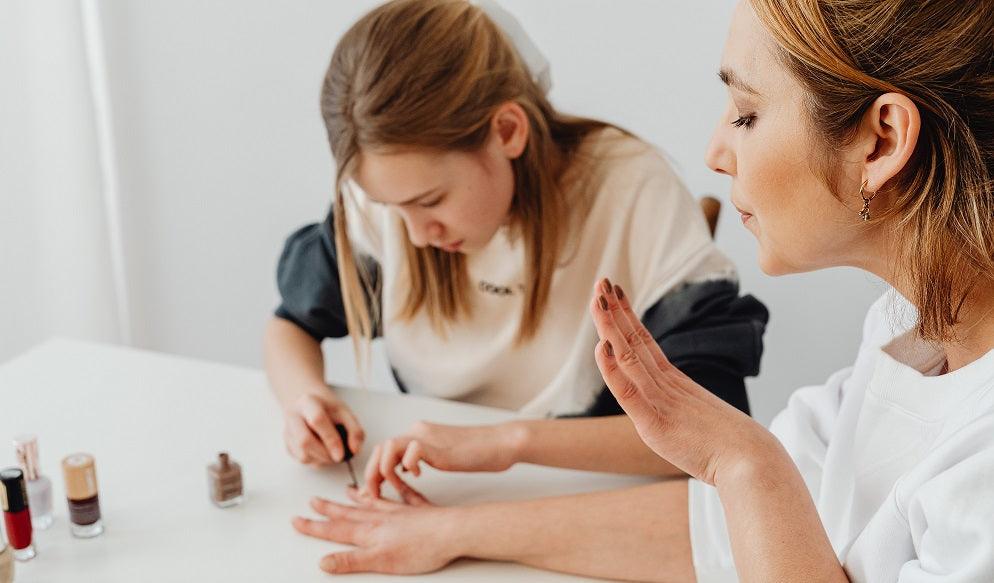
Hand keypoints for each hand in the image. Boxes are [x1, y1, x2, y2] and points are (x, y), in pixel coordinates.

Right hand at [282, 390, 364, 464]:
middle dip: (325, 454)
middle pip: (305, 441)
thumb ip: (355, 431)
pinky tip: (322, 452)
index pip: (317, 420)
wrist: (309, 405)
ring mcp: (288, 432)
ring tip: (332, 452)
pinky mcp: (287, 445)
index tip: (341, 454)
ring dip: (321, 460)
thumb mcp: (346, 413)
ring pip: (303, 455)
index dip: (331, 440)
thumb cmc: (328, 409)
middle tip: (339, 456)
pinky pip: (302, 460)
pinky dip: (316, 461)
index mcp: (308, 402)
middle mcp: (293, 416)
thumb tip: (355, 450)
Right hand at [292, 485, 460, 574]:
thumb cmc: (420, 548)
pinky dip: (397, 488)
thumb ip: (351, 560)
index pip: (336, 530)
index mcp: (370, 532)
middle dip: (329, 509)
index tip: (298, 520)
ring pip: (372, 502)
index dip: (315, 527)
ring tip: (346, 491)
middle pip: (349, 513)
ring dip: (357, 498)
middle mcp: (381, 518)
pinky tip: (396, 481)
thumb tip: (324, 562)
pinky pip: (404, 495)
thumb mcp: (380, 561)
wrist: (451, 532)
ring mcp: (399, 512)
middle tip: (313, 501)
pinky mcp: (419, 510)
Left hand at [364, 421, 522, 497]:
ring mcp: (426, 436)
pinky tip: (420, 476)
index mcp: (417, 433)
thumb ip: (420, 458)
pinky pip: (410, 453)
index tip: (375, 489)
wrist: (499, 443)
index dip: (374, 468)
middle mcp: (418, 431)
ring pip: (389, 448)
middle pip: (380, 447)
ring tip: (396, 487)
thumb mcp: (439, 455)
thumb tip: (403, 469)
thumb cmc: (474, 452)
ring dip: (386, 471)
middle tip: (374, 494)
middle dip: (373, 473)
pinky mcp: (437, 446)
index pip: (384, 448)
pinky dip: (408, 467)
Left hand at [589, 278, 778, 485]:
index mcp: (675, 383)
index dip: (626, 318)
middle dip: (614, 312)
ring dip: (610, 327)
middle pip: (634, 341)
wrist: (753, 462)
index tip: (613, 294)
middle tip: (601, 282)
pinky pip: (629, 393)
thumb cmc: (732, 447)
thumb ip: (683, 411)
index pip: (644, 343)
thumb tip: (679, 411)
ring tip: (597, 299)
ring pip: (628, 357)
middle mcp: (665, 385)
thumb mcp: (699, 421)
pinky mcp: (654, 423)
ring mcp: (660, 401)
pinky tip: (601, 347)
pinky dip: (613, 369)